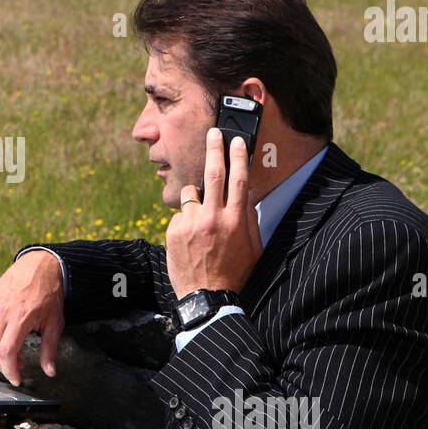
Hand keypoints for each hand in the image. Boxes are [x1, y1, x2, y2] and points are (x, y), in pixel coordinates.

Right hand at [0, 250, 64, 386]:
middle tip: (17, 366)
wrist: (38, 265)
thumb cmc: (48, 292)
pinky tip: (1, 339)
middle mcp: (1, 312)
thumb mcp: (55, 322)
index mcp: (20, 317)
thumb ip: (50, 349)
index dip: (9, 371)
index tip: (16, 379)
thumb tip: (50, 372)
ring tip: (12, 352)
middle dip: (3, 366)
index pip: (6, 352)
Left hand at [166, 127, 262, 299]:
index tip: (236, 140)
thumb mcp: (253, 247)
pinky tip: (191, 239)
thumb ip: (250, 217)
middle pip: (213, 174)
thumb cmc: (235, 272)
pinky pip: (180, 215)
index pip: (239, 179)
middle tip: (213, 133)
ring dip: (197, 198)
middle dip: (214, 149)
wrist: (206, 296)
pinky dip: (186, 220)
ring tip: (201, 219)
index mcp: (236, 221)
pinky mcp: (174, 231)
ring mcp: (191, 224)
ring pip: (191, 194)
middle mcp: (213, 218)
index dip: (238, 156)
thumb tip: (247, 191)